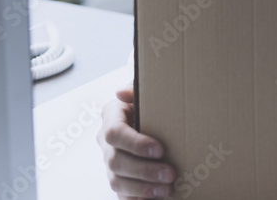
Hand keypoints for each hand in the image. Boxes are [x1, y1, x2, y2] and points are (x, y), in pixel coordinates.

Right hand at [98, 83, 177, 198]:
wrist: (156, 118)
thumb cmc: (153, 102)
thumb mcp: (147, 90)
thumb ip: (136, 87)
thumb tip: (122, 92)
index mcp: (111, 116)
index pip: (115, 133)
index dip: (136, 143)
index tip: (160, 149)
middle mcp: (106, 142)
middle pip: (116, 161)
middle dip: (144, 170)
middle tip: (170, 173)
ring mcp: (110, 163)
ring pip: (117, 182)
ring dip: (143, 189)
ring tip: (167, 190)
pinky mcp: (118, 180)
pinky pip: (122, 196)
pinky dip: (137, 199)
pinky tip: (156, 199)